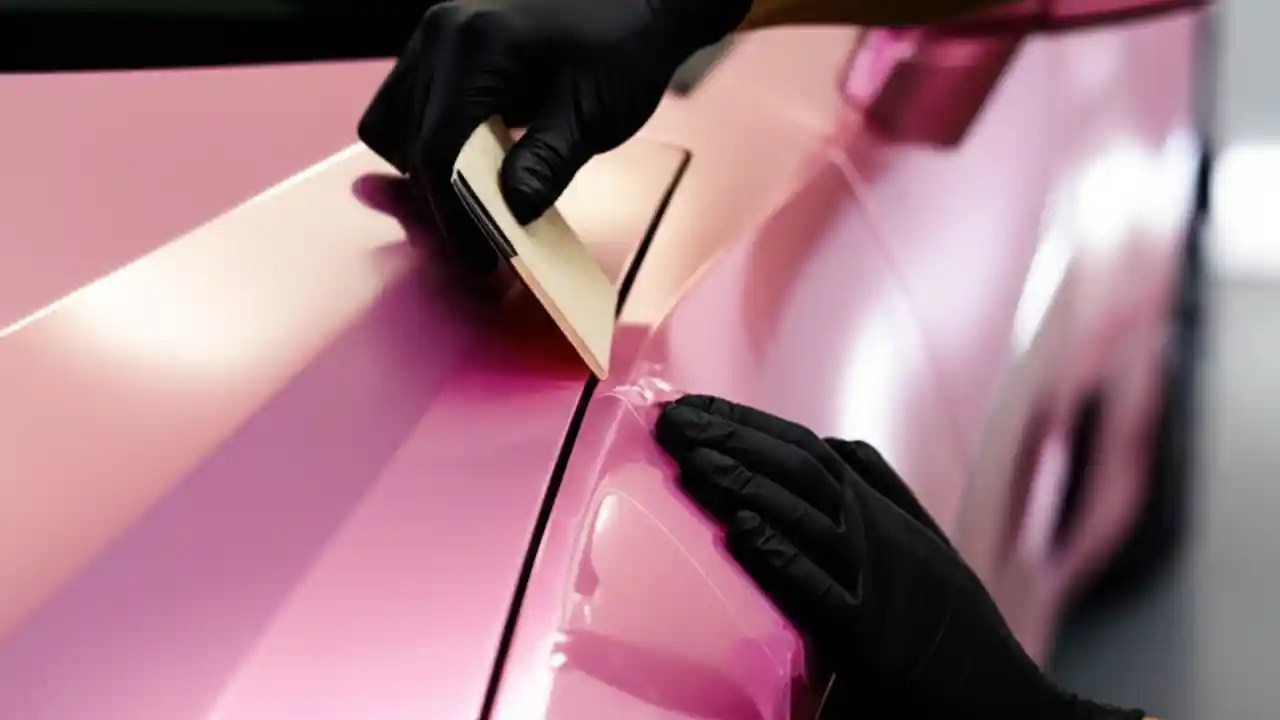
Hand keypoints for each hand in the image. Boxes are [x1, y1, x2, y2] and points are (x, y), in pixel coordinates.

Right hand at [357, 0, 748, 269]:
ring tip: (475, 206)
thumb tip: (513, 211)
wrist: (634, 8)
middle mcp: (444, 34)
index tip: (476, 258)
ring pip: (394, 124)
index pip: (438, 146)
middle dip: (440, 198)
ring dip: (428, 171)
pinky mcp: (440, 51)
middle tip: (481, 243)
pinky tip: (471, 169)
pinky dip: (430, 145)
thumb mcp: (592, 114)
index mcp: (479, 46)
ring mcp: (436, 39)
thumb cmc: (621, 51)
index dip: (451, 214)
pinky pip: (408, 108)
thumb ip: (548, 162)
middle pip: (408, 140)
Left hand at [656, 395, 1144, 719]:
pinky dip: (782, 558)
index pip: (807, 451)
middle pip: (799, 471)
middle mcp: (884, 539)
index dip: (748, 423)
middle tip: (672, 418)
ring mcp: (882, 587)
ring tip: (691, 457)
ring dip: (744, 485)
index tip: (694, 406)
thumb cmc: (960, 636)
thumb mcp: (928, 551)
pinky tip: (741, 531)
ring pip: (806, 519)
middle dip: (732, 439)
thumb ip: (886, 494)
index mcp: (887, 517)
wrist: (1017, 713)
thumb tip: (838, 444)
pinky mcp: (875, 644)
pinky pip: (821, 593)